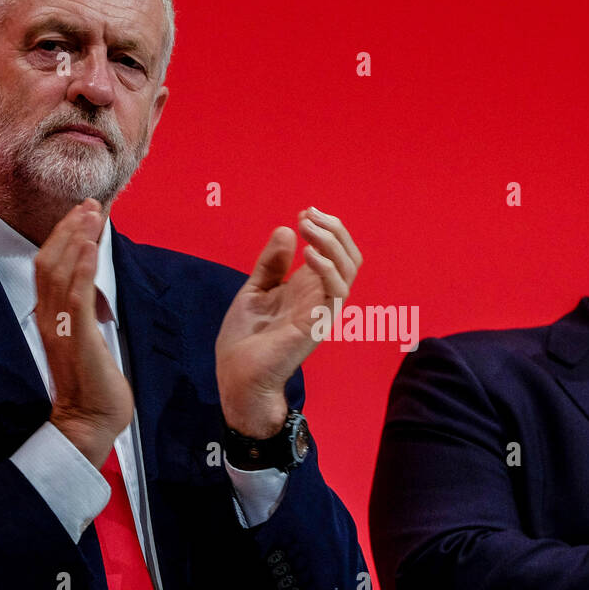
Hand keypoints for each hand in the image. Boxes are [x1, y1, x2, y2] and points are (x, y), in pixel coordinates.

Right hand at [36, 199, 133, 466]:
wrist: (89, 421)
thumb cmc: (92, 383)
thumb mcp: (86, 339)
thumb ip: (84, 315)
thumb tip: (93, 296)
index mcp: (51, 316)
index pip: (51, 266)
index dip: (65, 236)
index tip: (83, 213)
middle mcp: (49, 317)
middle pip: (50, 260)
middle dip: (70, 228)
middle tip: (89, 203)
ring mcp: (61, 327)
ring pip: (60, 272)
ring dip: (77, 239)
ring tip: (92, 214)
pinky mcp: (77, 339)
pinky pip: (76, 297)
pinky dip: (83, 269)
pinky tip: (91, 248)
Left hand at [216, 207, 361, 437]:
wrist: (238, 376)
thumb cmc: (246, 340)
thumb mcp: (255, 291)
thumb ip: (272, 264)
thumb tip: (286, 230)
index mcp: (308, 288)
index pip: (335, 252)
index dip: (327, 228)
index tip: (304, 212)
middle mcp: (320, 296)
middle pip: (350, 256)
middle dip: (335, 229)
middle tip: (308, 215)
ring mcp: (322, 310)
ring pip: (350, 269)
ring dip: (333, 242)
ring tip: (308, 227)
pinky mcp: (318, 323)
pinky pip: (338, 291)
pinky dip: (328, 268)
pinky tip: (308, 253)